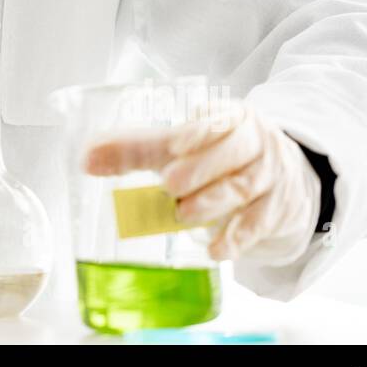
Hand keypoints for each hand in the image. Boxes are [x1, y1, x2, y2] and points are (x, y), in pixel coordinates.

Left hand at [86, 101, 321, 265]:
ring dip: (213, 203)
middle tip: (170, 185)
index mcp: (229, 116)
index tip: (175, 144)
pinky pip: (260, 223)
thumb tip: (86, 158)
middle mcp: (256, 141)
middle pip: (235, 150)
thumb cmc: (217, 156)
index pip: (218, 118)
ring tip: (182, 215)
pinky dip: (236, 238)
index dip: (198, 130)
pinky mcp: (279, 209)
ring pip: (246, 186)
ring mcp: (272, 174)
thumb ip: (138, 150)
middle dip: (202, 168)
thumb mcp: (185, 146)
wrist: (280, 179)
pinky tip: (215, 250)